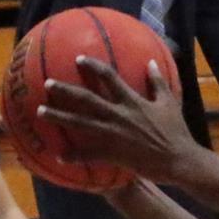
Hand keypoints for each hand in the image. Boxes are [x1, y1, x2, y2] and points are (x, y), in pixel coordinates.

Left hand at [39, 55, 204, 186]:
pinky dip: (73, 155)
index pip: (109, 77)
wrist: (178, 159)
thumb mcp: (169, 103)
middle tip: (47, 84)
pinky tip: (59, 155)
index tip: (78, 59)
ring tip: (40, 112)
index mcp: (132, 101)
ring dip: (59, 117)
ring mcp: (113, 134)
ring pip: (80, 123)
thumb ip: (158, 82)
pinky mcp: (112, 153)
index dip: (93, 66)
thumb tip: (151, 62)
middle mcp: (118, 114)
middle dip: (65, 90)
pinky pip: (88, 154)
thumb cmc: (176, 131)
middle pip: (86, 99)